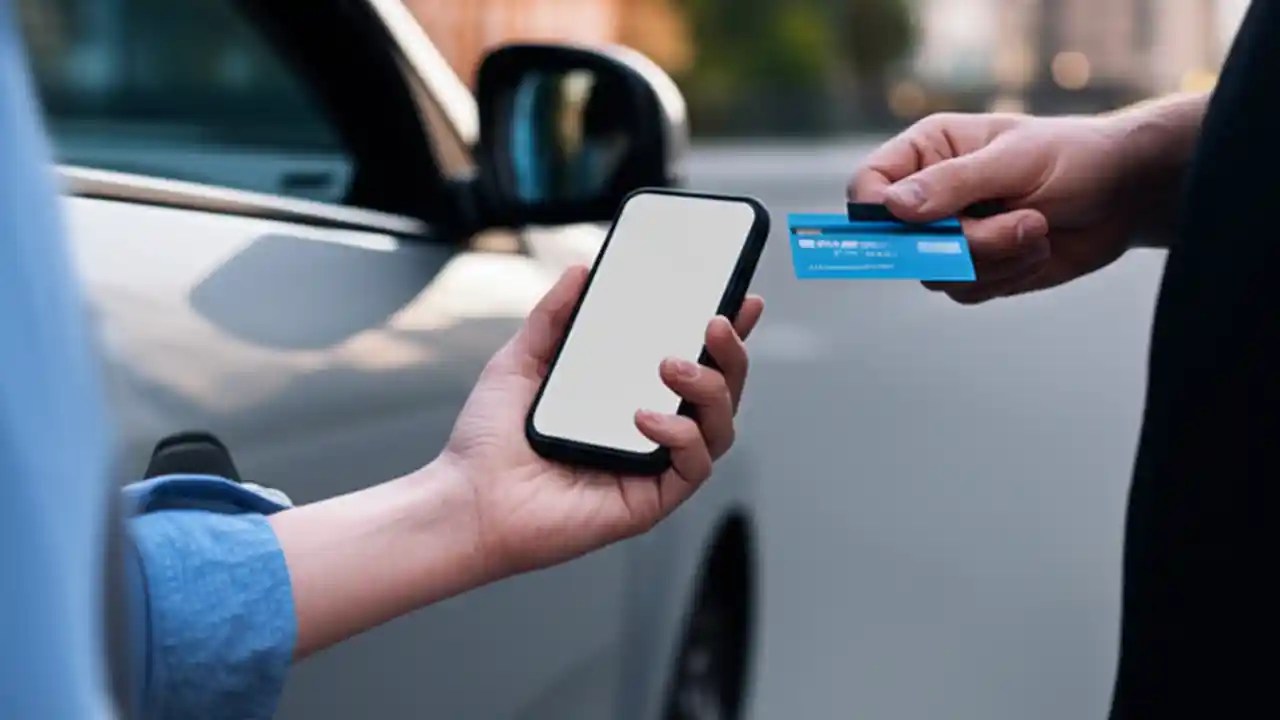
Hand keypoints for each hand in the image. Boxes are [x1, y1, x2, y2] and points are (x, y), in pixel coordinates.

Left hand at [441, 265, 764, 577]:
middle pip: (722, 393)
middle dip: (732, 355)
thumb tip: (581, 273)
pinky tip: (646, 417)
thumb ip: (552, 318)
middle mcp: (652, 433)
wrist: (468, 497)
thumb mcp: (520, 361)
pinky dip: (681, 437)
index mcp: (631, 398)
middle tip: (715, 324)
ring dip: (710, 390)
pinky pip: (693, 468)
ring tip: (672, 366)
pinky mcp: (649, 501)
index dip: (727, 334)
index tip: (741, 298)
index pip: (695, 363)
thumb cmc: (490, 441)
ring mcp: (654, 467)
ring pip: (720, 428)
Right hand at [848, 105, 1194, 303]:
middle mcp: (930, 197)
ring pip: (935, 273)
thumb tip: (893, 207)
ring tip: (1038, 227)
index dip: (876, 212)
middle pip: (900, 242)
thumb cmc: (1074, 157)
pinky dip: (1009, 276)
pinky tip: (1039, 248)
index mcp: (928, 152)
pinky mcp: (975, 270)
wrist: (1125, 195)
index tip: (911, 224)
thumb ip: (953, 183)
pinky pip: (967, 291)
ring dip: (995, 259)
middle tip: (1020, 222)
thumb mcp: (1014, 160)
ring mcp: (950, 237)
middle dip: (964, 241)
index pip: (868, 187)